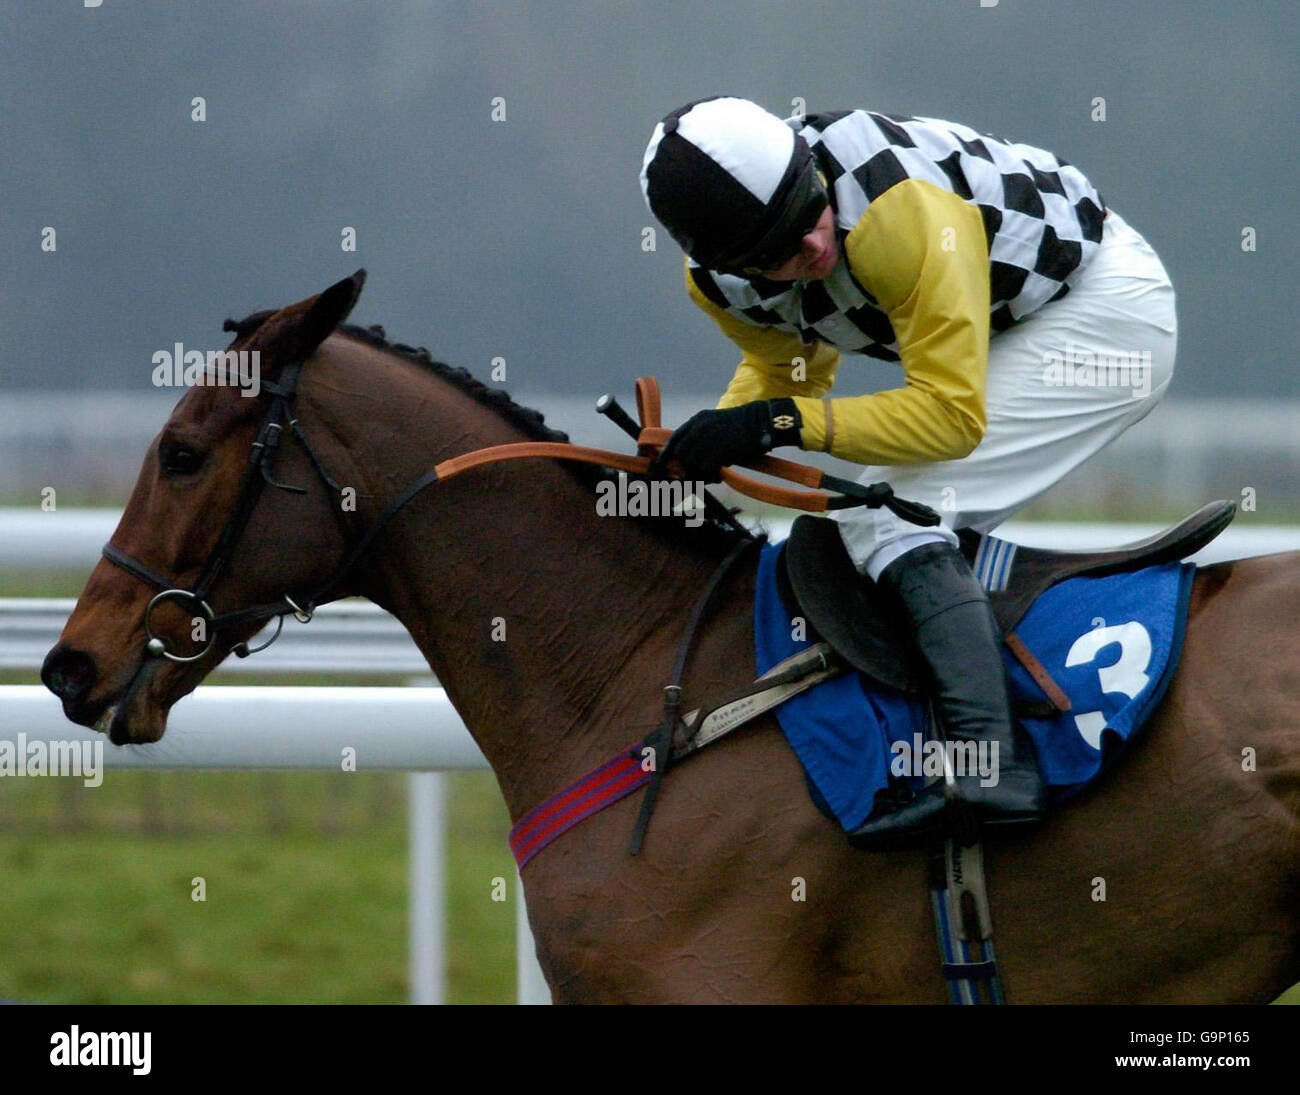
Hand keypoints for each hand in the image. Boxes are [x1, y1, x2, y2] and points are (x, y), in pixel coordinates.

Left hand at [658, 399, 800, 481]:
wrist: (761, 421)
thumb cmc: (741, 427)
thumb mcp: (716, 424)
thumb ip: (700, 438)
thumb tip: (689, 461)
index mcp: (697, 420)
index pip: (674, 438)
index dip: (666, 454)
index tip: (663, 465)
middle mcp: (700, 427)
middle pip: (682, 454)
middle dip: (686, 467)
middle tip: (697, 475)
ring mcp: (710, 437)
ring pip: (693, 463)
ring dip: (700, 473)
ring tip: (712, 476)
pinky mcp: (721, 448)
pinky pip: (707, 468)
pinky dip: (710, 476)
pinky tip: (718, 477)